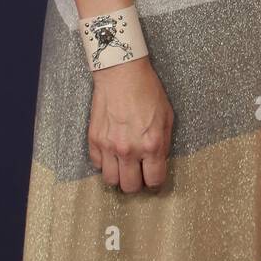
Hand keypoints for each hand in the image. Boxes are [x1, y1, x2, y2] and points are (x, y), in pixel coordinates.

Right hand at [88, 57, 173, 192]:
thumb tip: (158, 162)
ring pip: (111, 181)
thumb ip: (164, 143)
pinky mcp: (93, 140)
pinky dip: (104, 163)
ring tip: (124, 166)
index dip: (156, 182)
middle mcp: (129, 150)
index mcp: (151, 145)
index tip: (154, 179)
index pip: (154, 180)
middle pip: (130, 187)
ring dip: (118, 176)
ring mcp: (108, 146)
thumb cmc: (147, 91)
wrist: (122, 73)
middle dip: (137, 183)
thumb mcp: (167, 116)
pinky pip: (97, 165)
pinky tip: (111, 152)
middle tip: (138, 173)